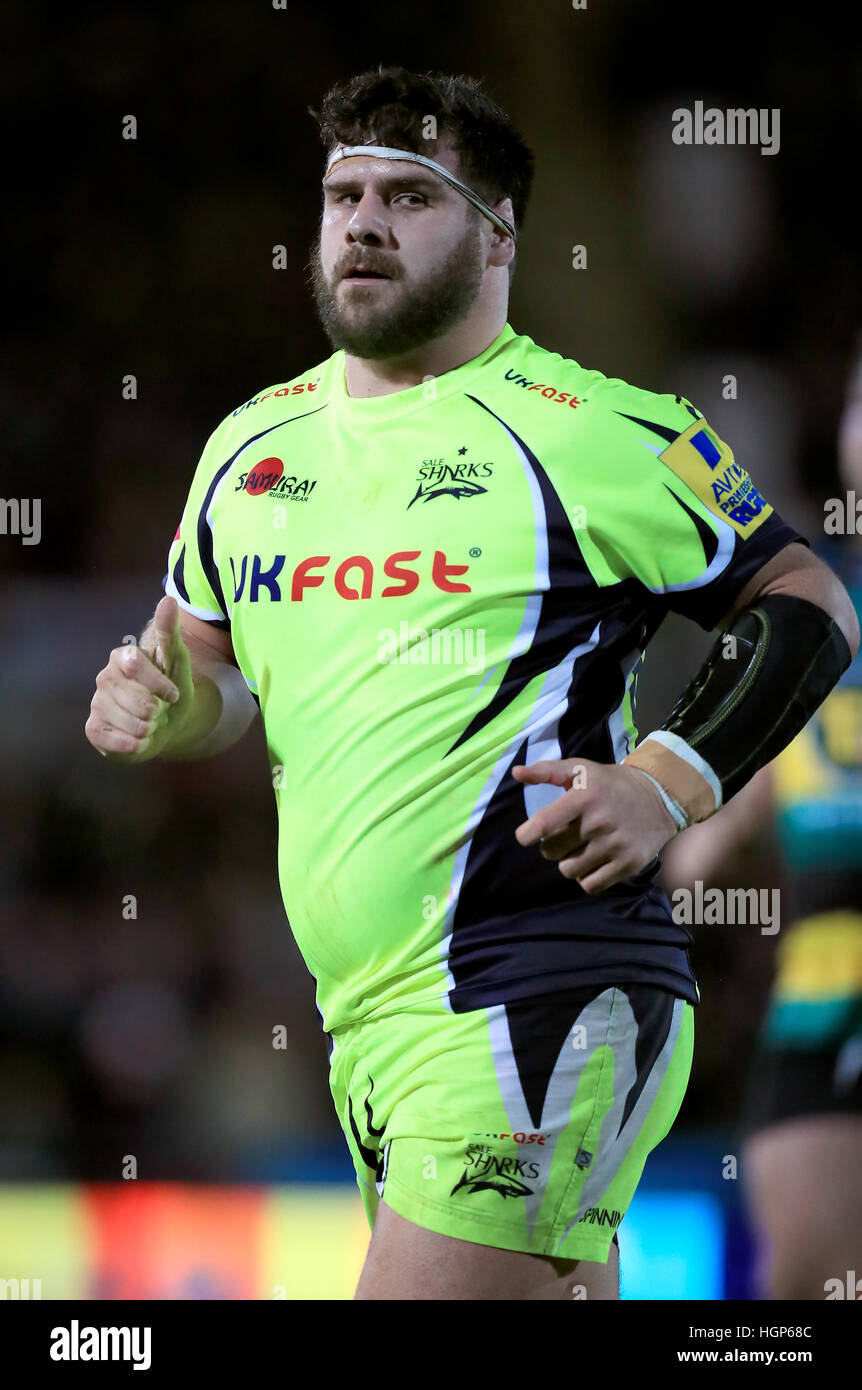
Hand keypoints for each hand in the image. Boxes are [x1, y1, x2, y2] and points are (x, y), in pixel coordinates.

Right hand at [85, 596, 194, 761]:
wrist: (167, 724)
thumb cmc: (172, 689)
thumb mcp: (177, 662)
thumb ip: (171, 632)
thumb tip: (168, 599)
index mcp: (122, 657)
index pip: (135, 666)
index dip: (159, 685)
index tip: (173, 693)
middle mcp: (105, 677)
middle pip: (139, 703)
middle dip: (158, 712)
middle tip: (160, 710)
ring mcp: (97, 703)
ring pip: (132, 724)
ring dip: (150, 729)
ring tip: (151, 723)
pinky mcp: (93, 729)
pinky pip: (116, 741)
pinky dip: (135, 746)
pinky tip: (138, 739)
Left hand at [512, 757, 678, 893]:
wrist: (659, 798)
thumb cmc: (609, 784)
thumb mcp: (581, 769)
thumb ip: (547, 771)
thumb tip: (516, 772)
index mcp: (584, 796)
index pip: (543, 824)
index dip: (527, 834)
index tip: (526, 835)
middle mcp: (599, 822)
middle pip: (551, 852)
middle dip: (552, 846)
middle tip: (566, 836)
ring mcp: (615, 846)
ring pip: (568, 871)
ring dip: (569, 863)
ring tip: (581, 848)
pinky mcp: (628, 865)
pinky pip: (590, 885)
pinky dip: (586, 878)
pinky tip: (594, 862)